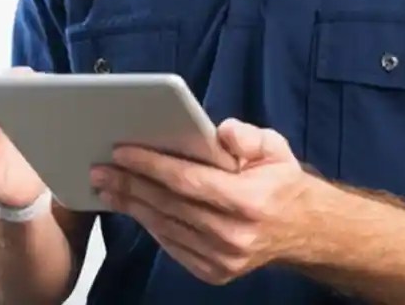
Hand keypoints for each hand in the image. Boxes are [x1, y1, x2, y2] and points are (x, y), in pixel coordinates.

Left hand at [90, 118, 314, 284]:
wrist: (304, 231)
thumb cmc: (282, 183)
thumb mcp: (274, 148)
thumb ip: (247, 136)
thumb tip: (220, 132)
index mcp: (249, 200)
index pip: (188, 180)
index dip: (151, 165)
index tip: (121, 151)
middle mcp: (234, 234)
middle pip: (169, 205)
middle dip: (130, 184)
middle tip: (99, 169)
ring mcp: (223, 258)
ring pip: (165, 226)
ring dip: (132, 205)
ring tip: (106, 186)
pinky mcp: (215, 272)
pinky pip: (172, 245)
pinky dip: (149, 224)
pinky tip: (131, 207)